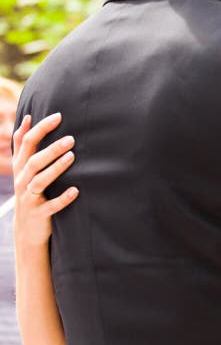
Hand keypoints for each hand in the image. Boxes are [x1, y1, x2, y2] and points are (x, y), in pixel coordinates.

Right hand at [12, 113, 78, 248]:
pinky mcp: (38, 214)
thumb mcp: (23, 167)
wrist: (27, 228)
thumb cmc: (30, 189)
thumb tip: (27, 117)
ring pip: (39, 182)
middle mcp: (22, 181)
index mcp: (21, 167)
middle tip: (71, 139)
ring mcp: (29, 198)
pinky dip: (62, 198)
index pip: (26, 143)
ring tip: (72, 157)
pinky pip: (50, 206)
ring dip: (56, 169)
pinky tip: (75, 190)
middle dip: (51, 149)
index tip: (59, 116)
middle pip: (33, 162)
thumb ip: (23, 144)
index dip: (40, 129)